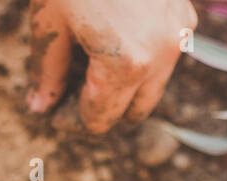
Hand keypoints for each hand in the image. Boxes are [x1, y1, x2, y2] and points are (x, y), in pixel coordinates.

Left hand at [27, 0, 196, 132]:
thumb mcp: (49, 21)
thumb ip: (46, 70)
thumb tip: (41, 107)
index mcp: (125, 63)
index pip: (100, 119)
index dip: (72, 119)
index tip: (55, 109)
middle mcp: (161, 55)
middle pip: (133, 111)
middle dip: (101, 106)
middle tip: (69, 90)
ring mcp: (178, 34)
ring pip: (152, 87)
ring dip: (123, 84)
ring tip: (87, 60)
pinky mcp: (185, 14)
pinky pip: (164, 55)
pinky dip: (140, 57)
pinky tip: (110, 35)